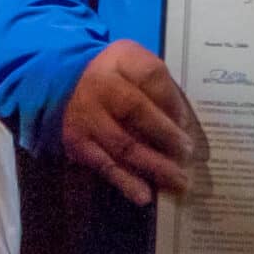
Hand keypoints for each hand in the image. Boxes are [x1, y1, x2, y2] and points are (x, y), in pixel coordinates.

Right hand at [64, 40, 200, 205]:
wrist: (64, 82)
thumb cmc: (116, 76)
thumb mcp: (136, 63)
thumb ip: (160, 85)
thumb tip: (184, 122)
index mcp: (122, 58)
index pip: (151, 75)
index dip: (172, 99)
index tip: (187, 121)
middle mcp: (100, 85)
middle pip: (136, 110)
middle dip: (166, 134)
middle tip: (188, 153)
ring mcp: (86, 116)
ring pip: (123, 143)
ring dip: (153, 165)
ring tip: (179, 181)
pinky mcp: (76, 143)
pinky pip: (104, 164)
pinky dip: (126, 182)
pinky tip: (145, 195)